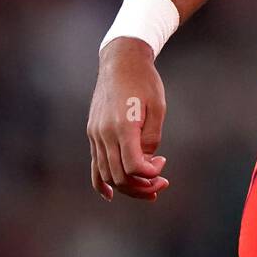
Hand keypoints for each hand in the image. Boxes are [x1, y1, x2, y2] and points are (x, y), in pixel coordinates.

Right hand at [86, 38, 170, 201]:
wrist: (120, 62)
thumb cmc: (144, 82)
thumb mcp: (158, 108)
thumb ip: (151, 139)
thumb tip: (146, 163)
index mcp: (122, 126)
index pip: (133, 166)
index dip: (150, 174)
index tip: (163, 163)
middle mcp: (104, 134)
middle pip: (119, 176)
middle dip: (142, 186)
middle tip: (162, 182)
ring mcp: (95, 135)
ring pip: (107, 174)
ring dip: (128, 186)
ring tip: (149, 186)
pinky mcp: (93, 133)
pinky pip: (94, 165)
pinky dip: (102, 183)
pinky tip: (111, 194)